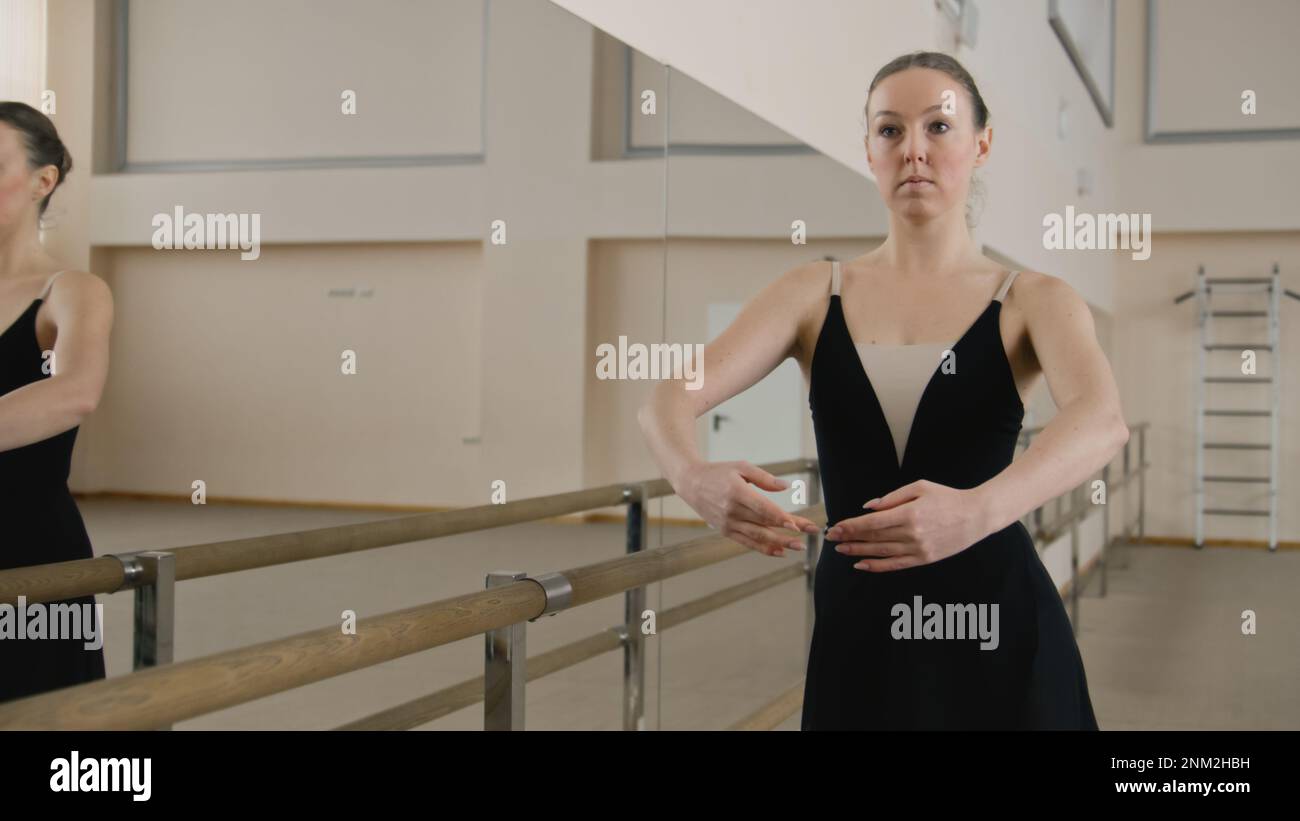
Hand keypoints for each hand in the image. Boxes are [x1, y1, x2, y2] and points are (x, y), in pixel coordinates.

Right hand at [677, 461, 820, 556]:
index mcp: (736, 492)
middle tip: (809, 534)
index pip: (762, 508)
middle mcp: (732, 511)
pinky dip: (764, 549)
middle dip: (788, 531)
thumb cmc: (718, 473)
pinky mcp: (726, 531)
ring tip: (799, 547)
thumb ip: (764, 478)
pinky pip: (748, 543)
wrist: (691, 484)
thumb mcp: (741, 467)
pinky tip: (780, 552)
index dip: (781, 518)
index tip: (797, 524)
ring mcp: (728, 523)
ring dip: (780, 543)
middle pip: (765, 524)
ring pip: (758, 537)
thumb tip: (786, 487)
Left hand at [825, 480, 990, 571]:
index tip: (836, 527)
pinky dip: (876, 566)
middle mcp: (912, 534)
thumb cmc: (947, 498)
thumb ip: (891, 498)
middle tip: (831, 538)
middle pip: (873, 538)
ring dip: (858, 552)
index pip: (872, 523)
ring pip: (881, 553)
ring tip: (841, 550)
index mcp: (909, 513)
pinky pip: (895, 565)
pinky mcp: (924, 559)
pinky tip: (861, 564)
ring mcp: (918, 549)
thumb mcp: (920, 487)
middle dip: (850, 538)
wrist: (976, 516)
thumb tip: (868, 508)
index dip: (851, 526)